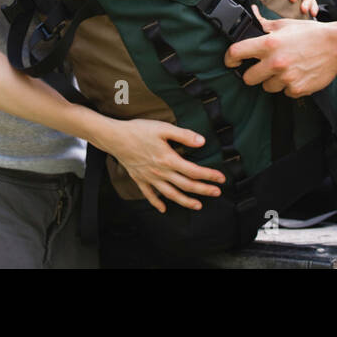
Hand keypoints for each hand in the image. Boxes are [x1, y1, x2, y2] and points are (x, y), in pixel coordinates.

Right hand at [99, 119, 225, 213]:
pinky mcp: (139, 179)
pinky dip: (157, 203)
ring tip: (198, 205)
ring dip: (185, 201)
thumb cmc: (139, 130)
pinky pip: (149, 195)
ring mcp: (150, 178)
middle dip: (203, 190)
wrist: (115, 137)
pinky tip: (163, 209)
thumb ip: (183, 135)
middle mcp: (161, 172)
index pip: (193, 171)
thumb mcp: (163, 128)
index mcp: (169, 159)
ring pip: (171, 194)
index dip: (209, 176)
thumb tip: (202, 141)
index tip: (221, 178)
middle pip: (186, 185)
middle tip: (217, 193)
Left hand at [225, 5, 336, 96]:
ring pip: (266, 87)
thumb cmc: (311, 33)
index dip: (230, 58)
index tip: (231, 61)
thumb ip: (264, 24)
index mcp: (269, 43)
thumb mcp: (285, 25)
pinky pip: (285, 92)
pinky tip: (297, 74)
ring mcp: (286, 78)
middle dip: (253, 73)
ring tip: (285, 69)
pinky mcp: (297, 89)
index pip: (236, 52)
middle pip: (248, 78)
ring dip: (272, 80)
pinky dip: (289, 86)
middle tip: (262, 67)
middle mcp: (275, 62)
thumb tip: (251, 14)